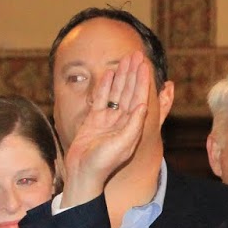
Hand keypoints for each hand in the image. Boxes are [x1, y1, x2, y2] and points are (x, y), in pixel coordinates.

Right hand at [62, 51, 151, 205]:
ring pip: (117, 92)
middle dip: (134, 73)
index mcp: (132, 126)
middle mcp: (122, 120)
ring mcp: (108, 119)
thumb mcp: (122, 145)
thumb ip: (132, 126)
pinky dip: (106, 86)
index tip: (145, 65)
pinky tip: (109, 74)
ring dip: (122, 76)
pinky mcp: (94, 120)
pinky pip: (102, 99)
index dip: (142, 81)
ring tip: (125, 59)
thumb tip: (142, 106)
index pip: (139, 98)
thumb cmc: (103, 163)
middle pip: (130, 91)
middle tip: (137, 55)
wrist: (82, 173)